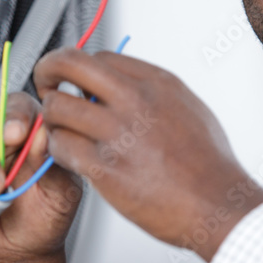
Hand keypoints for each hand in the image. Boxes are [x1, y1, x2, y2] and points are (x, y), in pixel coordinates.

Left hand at [33, 48, 262, 261]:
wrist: (219, 205)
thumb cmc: (209, 165)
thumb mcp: (191, 108)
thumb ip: (156, 93)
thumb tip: (132, 85)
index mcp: (156, 82)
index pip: (99, 57)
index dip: (80, 70)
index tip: (74, 81)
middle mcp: (135, 99)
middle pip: (69, 64)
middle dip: (48, 71)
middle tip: (44, 85)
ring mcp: (118, 132)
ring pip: (56, 107)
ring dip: (51, 119)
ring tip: (59, 131)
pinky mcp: (105, 167)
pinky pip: (60, 147)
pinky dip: (56, 150)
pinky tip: (69, 157)